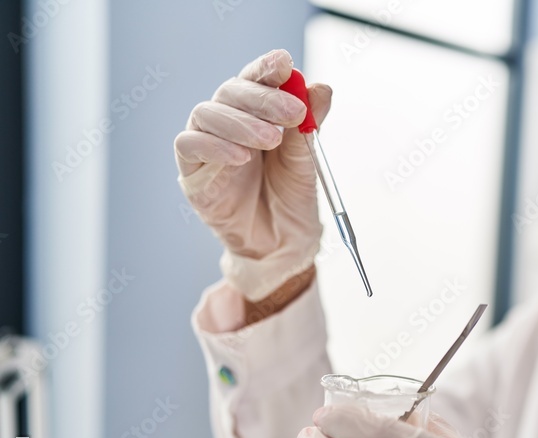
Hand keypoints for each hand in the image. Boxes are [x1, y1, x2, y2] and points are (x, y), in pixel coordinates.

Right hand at [174, 49, 331, 300]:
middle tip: (292, 113)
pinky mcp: (192, 173)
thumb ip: (310, 126)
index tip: (285, 64)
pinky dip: (214, 146)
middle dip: (262, 98)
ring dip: (241, 122)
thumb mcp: (308, 162)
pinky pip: (189, 146)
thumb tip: (321, 88)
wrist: (282, 246)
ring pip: (206, 114)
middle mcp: (227, 124)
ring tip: (271, 139)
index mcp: (256, 114)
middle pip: (231, 92)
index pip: (255, 81)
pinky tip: (240, 156)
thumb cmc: (292, 201)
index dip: (266, 68)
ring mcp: (206, 146)